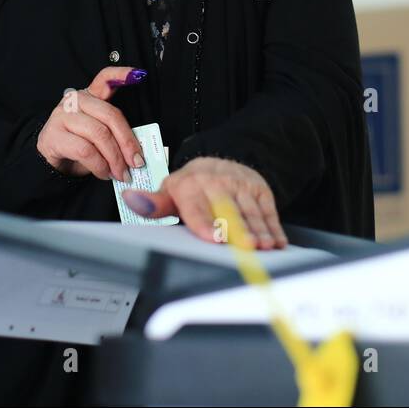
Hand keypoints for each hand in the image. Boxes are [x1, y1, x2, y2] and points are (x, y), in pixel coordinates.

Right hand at [36, 66, 146, 180]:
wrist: (52, 162)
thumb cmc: (80, 146)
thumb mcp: (100, 136)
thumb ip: (117, 134)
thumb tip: (138, 151)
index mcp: (90, 96)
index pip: (104, 78)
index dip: (121, 75)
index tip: (139, 74)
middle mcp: (75, 100)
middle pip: (110, 115)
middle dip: (127, 142)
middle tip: (137, 163)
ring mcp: (62, 116)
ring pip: (99, 134)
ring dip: (114, 159)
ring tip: (121, 173)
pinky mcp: (54, 135)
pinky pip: (85, 150)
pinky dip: (99, 166)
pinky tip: (104, 173)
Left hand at [122, 156, 287, 249]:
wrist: (216, 160)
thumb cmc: (191, 187)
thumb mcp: (169, 193)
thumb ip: (153, 203)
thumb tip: (131, 198)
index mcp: (190, 185)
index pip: (198, 208)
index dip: (206, 224)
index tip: (214, 238)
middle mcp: (216, 182)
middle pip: (228, 211)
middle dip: (238, 228)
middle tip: (247, 246)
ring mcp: (239, 184)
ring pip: (250, 211)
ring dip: (259, 229)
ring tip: (264, 246)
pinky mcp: (258, 187)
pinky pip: (267, 209)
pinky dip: (273, 226)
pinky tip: (277, 240)